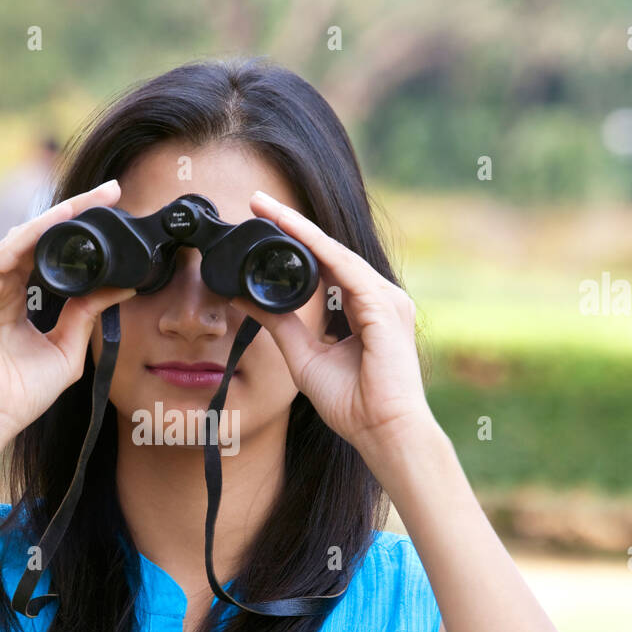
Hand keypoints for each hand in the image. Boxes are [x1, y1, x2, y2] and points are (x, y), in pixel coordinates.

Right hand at [0, 179, 138, 434]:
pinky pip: (5, 253)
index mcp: (18, 300)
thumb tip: (121, 286)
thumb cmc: (23, 392)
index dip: (79, 235)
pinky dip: (34, 235)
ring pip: (24, 238)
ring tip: (94, 200)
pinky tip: (61, 220)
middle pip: (39, 239)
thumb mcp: (67, 346)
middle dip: (75, 213)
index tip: (113, 214)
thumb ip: (87, 312)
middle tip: (112, 191)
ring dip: (60, 216)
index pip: (51, 256)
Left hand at [228, 189, 438, 456]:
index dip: (293, 242)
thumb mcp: (303, 356)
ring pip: (337, 253)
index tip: (261, 220)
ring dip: (301, 229)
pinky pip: (347, 270)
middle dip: (292, 225)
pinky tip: (295, 234)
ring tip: (268, 209)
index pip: (324, 265)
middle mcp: (378, 298)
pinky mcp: (385, 308)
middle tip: (256, 199)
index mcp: (363, 309)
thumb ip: (279, 324)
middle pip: (330, 251)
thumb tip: (245, 298)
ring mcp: (386, 300)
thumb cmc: (353, 403)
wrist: (381, 431)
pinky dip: (320, 250)